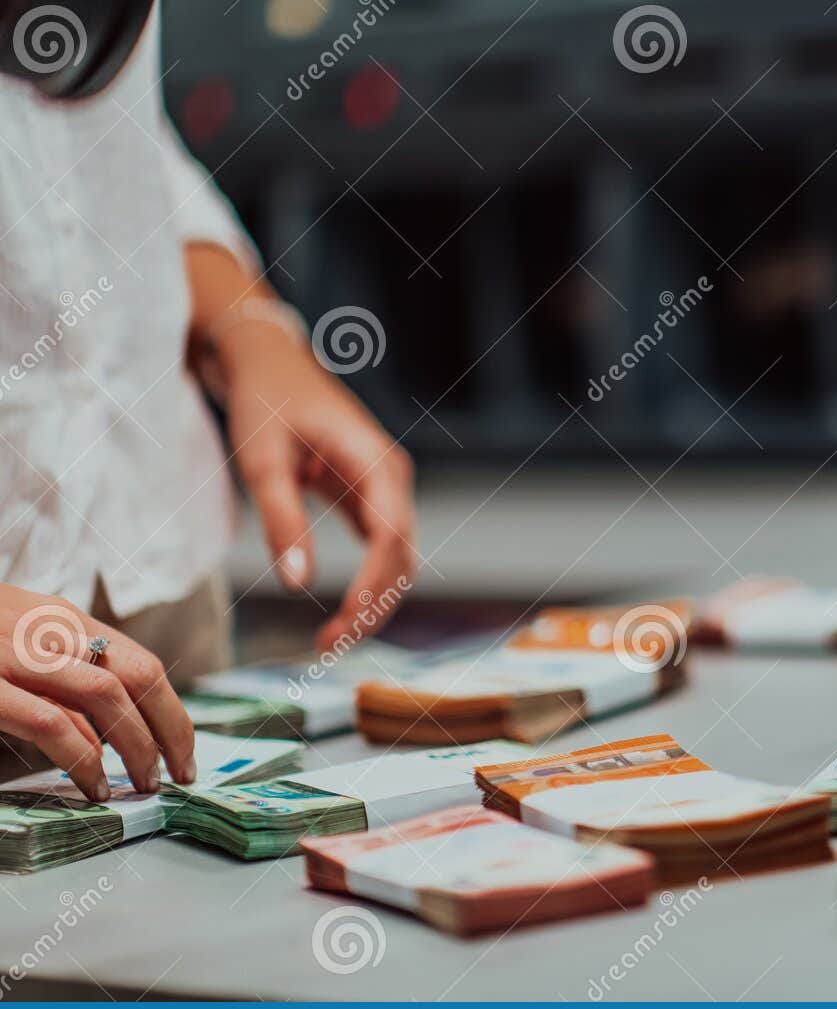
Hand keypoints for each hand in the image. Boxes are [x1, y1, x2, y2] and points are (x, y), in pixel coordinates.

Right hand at [0, 585, 196, 798]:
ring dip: (135, 746)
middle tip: (179, 774)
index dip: (171, 710)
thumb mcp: (13, 634)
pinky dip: (80, 757)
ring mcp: (12, 653)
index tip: (183, 749)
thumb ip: (58, 663)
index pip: (140, 662)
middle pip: (137, 676)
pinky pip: (49, 721)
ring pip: (106, 695)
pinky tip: (93, 786)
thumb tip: (107, 728)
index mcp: (57, 616)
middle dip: (170, 730)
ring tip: (144, 784)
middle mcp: (44, 628)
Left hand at [210, 312, 416, 653]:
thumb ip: (281, 521)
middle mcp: (392, 479)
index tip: (343, 622)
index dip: (372, 585)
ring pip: (397, 560)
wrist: (268, 362)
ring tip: (331, 638)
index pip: (392, 537)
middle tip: (328, 646)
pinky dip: (367, 585)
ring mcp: (386, 490)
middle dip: (373, 605)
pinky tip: (342, 612)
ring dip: (372, 601)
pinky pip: (382, 551)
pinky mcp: (370, 498)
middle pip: (402, 557)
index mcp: (377, 463)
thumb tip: (299, 585)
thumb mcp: (262, 461)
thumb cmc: (264, 402)